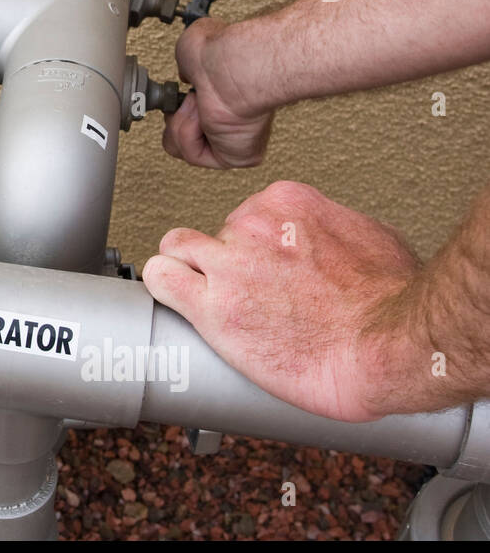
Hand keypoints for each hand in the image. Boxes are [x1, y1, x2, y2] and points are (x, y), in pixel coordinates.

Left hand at [141, 181, 424, 421]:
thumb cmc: (391, 303)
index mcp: (287, 203)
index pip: (246, 215)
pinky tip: (176, 303)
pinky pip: (161, 279)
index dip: (252, 248)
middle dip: (224, 263)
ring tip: (206, 299)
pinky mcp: (211, 307)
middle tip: (244, 294)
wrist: (386, 349)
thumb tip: (326, 239)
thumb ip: (333, 229)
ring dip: (187, 272)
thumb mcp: (372, 239)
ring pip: (176, 251)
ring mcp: (228, 265)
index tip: (262, 271)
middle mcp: (252, 226)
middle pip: (213, 236)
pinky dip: (164, 289)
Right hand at [162, 18, 273, 167]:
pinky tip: (205, 116)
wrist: (233, 67)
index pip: (191, 117)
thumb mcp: (192, 47)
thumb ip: (187, 62)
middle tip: (191, 100)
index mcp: (226, 100)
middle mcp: (231, 123)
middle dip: (176, 117)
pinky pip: (193, 155)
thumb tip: (186, 73)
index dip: (178, 109)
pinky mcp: (233, 157)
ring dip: (182, 124)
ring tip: (199, 105)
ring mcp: (231, 141)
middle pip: (179, 135)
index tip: (183, 96)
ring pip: (180, 147)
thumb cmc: (225, 53)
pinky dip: (190, 133)